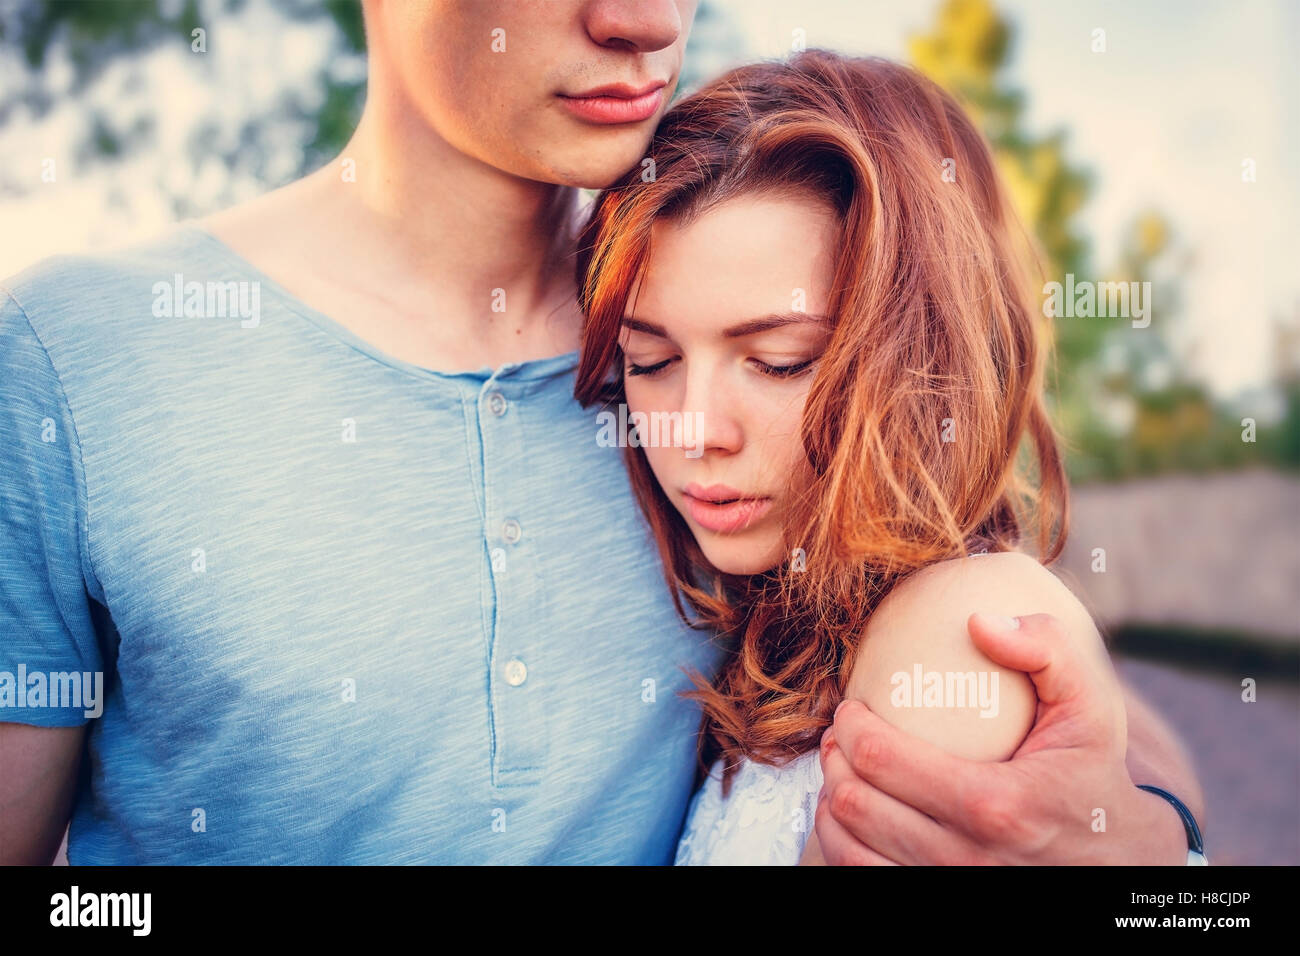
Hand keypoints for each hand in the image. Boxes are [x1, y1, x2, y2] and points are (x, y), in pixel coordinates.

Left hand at [814, 612, 1188, 864]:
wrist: (1118, 861)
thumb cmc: (1090, 774)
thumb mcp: (1089, 707)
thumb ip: (1047, 650)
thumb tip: (978, 621)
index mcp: (997, 804)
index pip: (882, 759)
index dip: (850, 726)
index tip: (851, 709)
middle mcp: (968, 858)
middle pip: (856, 802)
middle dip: (835, 758)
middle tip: (841, 735)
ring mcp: (952, 889)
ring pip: (849, 846)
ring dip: (832, 801)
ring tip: (842, 769)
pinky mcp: (941, 906)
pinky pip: (862, 878)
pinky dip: (842, 843)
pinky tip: (850, 815)